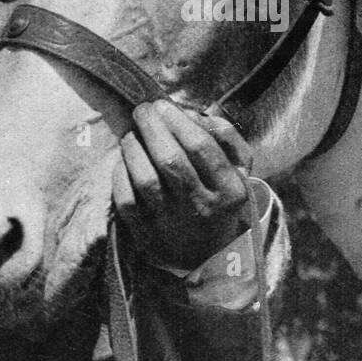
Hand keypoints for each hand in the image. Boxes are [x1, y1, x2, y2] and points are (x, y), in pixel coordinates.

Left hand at [112, 100, 252, 271]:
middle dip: (151, 127)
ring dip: (134, 148)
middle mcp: (202, 207)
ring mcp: (172, 223)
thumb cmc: (220, 200)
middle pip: (171, 160)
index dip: (177, 121)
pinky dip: (121, 175)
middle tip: (142, 110)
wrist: (208, 255)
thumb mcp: (240, 170)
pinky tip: (124, 161)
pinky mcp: (146, 234)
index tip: (162, 105)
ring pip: (146, 179)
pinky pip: (127, 200)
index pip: (201, 147)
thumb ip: (225, 136)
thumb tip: (191, 114)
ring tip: (131, 134)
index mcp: (229, 190)